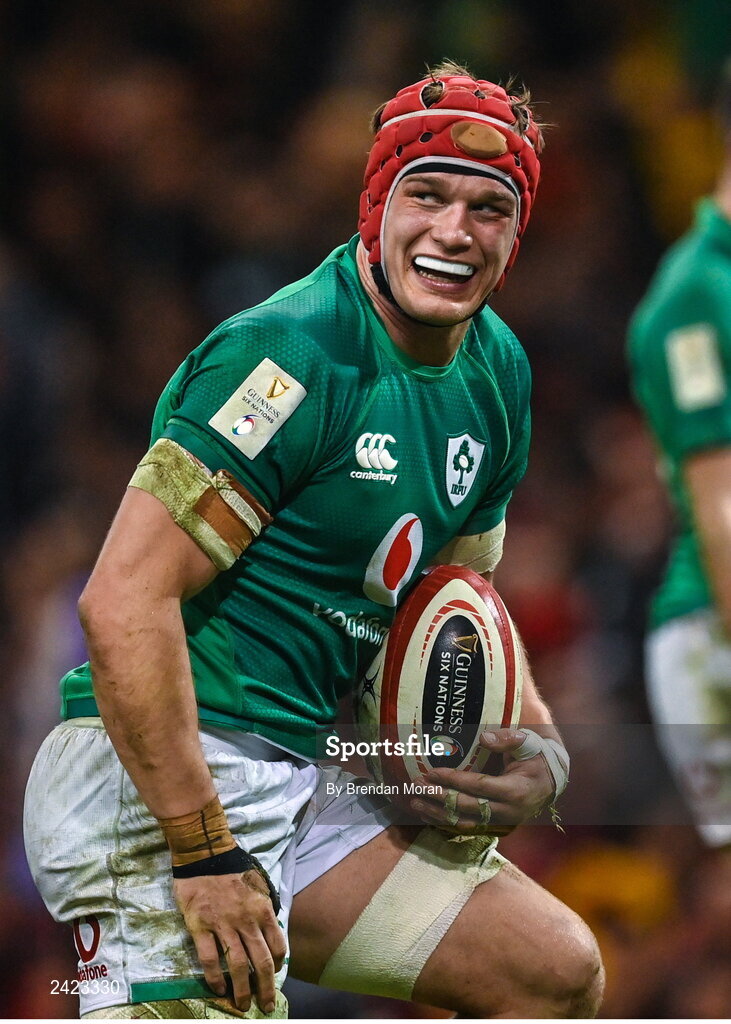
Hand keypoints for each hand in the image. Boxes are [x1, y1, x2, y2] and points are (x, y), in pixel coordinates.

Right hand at [173, 868, 285, 1012]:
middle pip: (260, 962)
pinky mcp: (200, 927)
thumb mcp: (258, 884)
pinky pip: (209, 959)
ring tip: (243, 1005)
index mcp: (262, 909)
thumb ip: (264, 907)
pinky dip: (215, 978)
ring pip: (237, 965)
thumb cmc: (233, 868)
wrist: (204, 854)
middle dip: (265, 988)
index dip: (278, 965)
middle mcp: (246, 920)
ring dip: (242, 989)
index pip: (277, 945)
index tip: (274, 976)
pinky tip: (219, 989)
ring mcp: (223, 925)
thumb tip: (270, 929)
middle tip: (267, 1005)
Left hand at [409, 728, 554, 836]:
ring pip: (465, 822)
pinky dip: (447, 821)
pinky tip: (430, 813)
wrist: (552, 780)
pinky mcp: (496, 824)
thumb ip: (507, 739)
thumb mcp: (527, 742)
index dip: (453, 780)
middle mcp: (508, 811)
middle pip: (467, 807)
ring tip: (416, 803)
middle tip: (416, 787)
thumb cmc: (537, 756)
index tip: (431, 773)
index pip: (478, 786)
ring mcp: (502, 821)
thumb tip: (483, 737)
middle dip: (439, 797)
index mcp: (516, 790)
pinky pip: (468, 826)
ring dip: (438, 814)